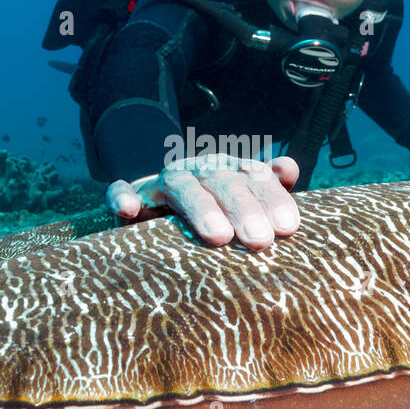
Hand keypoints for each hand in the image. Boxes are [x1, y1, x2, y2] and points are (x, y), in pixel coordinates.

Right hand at [105, 154, 300, 249]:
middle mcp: (196, 171)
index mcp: (227, 170)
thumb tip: (289, 167)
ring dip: (200, 209)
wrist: (155, 208)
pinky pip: (120, 191)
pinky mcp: (129, 196)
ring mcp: (160, 182)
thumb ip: (268, 187)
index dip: (272, 199)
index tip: (288, 227)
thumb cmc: (211, 212)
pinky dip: (122, 196)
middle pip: (222, 182)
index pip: (253, 176)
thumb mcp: (242, 199)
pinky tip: (129, 210)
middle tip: (260, 241)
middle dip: (243, 209)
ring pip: (181, 187)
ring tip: (218, 236)